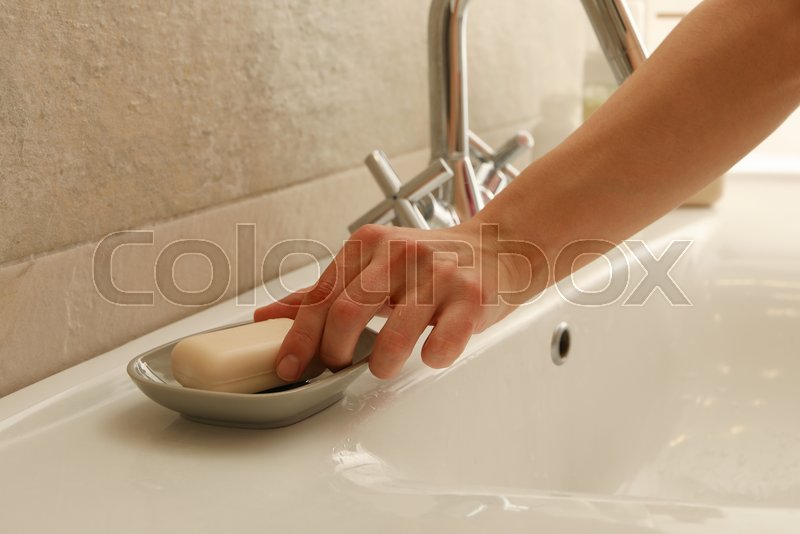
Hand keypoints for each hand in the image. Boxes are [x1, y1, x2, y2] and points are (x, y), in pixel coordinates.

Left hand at [254, 220, 541, 379]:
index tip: (288, 366)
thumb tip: (269, 316)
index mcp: (370, 245)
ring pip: (394, 334)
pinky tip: (430, 352)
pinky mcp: (471, 297)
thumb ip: (324, 292)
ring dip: (382, 362)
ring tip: (384, 365)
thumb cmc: (430, 264)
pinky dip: (432, 357)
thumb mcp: (372, 267)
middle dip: (335, 352)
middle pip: (348, 312)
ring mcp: (439, 274)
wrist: (497, 248)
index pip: (322, 296)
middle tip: (339, 365)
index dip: (300, 337)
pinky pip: (443, 342)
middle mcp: (402, 254)